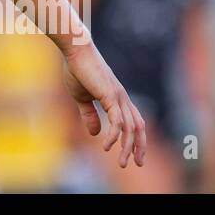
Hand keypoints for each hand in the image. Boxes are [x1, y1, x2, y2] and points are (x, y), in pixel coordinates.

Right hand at [61, 46, 146, 167]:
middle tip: (136, 163)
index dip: (137, 139)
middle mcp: (122, 98)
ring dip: (127, 147)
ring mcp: (118, 97)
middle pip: (138, 126)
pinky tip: (107, 146)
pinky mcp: (110, 96)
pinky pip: (118, 121)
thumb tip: (94, 133)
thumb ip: (89, 115)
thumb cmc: (76, 70)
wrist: (75, 50)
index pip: (134, 121)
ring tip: (121, 162)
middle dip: (139, 147)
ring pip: (130, 128)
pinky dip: (115, 136)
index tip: (135, 155)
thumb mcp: (81, 97)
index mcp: (117, 97)